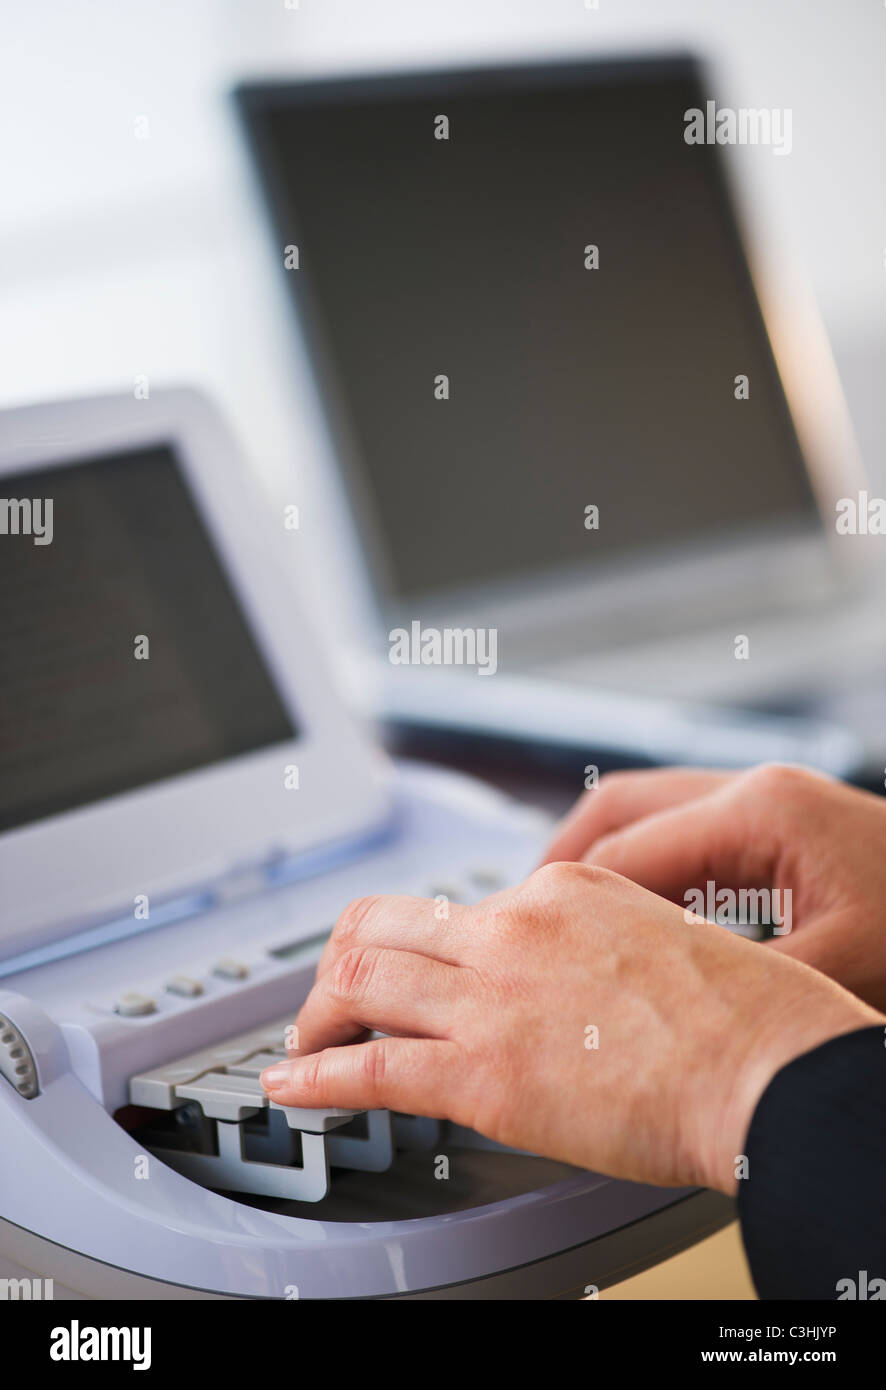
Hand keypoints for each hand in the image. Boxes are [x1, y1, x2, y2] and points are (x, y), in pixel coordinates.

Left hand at [261, 863, 878, 1193]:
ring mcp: (490, 996)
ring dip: (318, 1013)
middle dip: (342, 961)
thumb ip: (600, 940)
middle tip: (333, 995)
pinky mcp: (481, 1072)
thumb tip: (568, 975)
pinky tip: (293, 1086)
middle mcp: (513, 928)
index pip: (459, 908)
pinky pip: (369, 1066)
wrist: (764, 1068)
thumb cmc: (743, 1016)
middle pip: (382, 924)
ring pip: (360, 978)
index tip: (417, 972)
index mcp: (562, 889)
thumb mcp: (665, 933)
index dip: (425, 948)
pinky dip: (316, 1076)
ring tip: (305, 1042)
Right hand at [543, 764, 885, 1011]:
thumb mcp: (839, 970)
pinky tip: (634, 928)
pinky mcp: (783, 825)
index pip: (625, 850)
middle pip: (620, 808)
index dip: (567, 905)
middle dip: (561, 864)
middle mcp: (756, 791)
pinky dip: (649, 875)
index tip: (529, 954)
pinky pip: (689, 837)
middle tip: (522, 924)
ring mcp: (769, 801)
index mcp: (761, 812)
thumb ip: (741, 990)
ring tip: (564, 928)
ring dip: (601, 865)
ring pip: (649, 815)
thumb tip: (657, 1022)